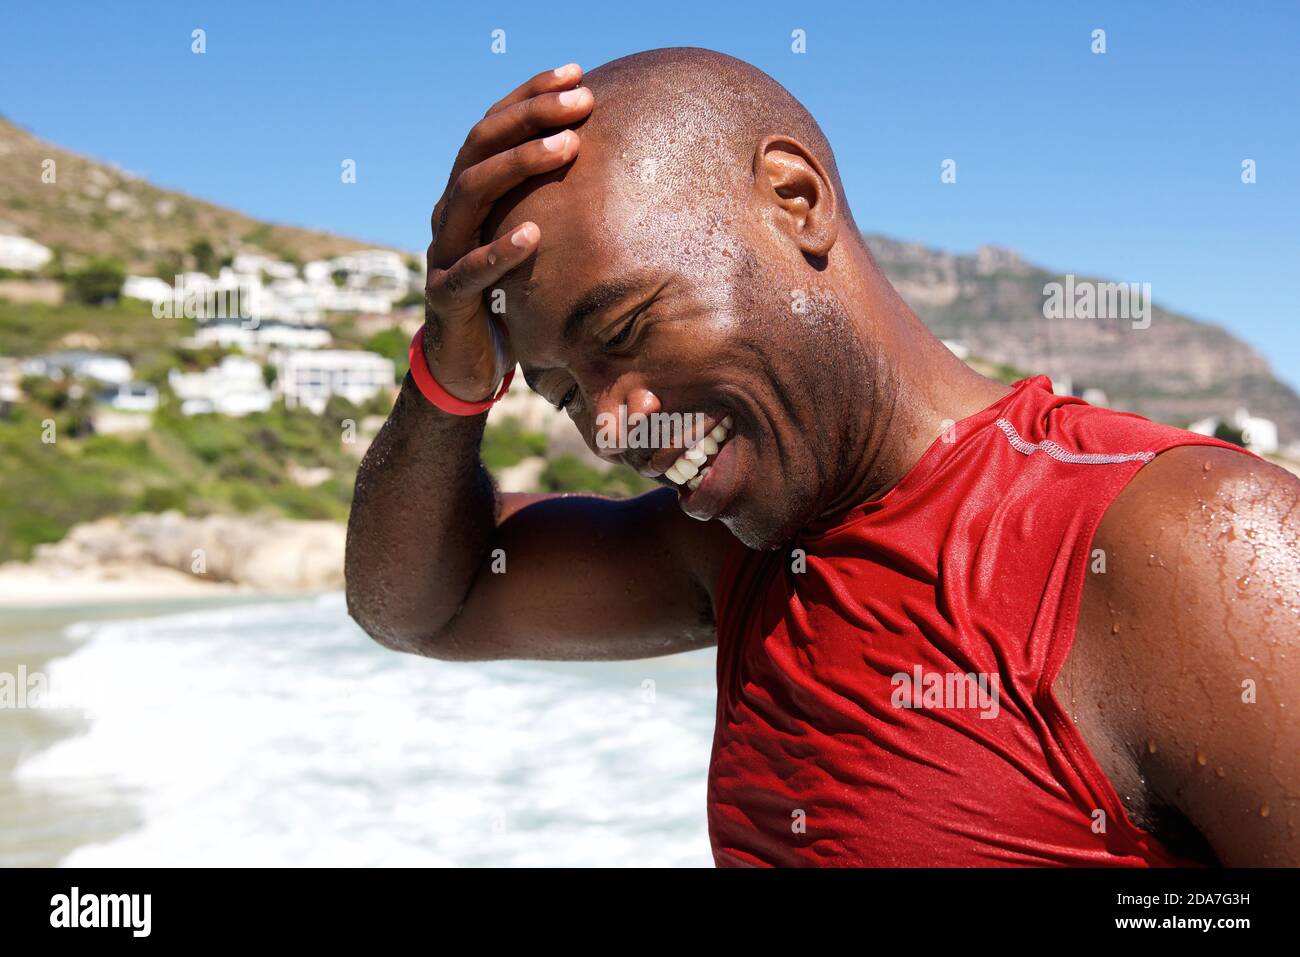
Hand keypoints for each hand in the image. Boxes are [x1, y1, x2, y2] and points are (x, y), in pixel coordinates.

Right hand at [422, 63, 592, 401]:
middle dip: (530, 117)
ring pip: (471, 194)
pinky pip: (469, 270)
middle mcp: (449, 212)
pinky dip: (500, 251)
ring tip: (566, 147)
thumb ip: (548, 203)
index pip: (492, 128)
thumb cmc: (505, 297)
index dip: (530, 97)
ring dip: (519, 165)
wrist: (465, 363)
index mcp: (467, 193)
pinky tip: (534, 234)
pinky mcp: (444, 297)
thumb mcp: (528, 242)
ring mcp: (441, 252)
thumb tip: (603, 163)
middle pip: (479, 146)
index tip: (576, 74)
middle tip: (580, 101)